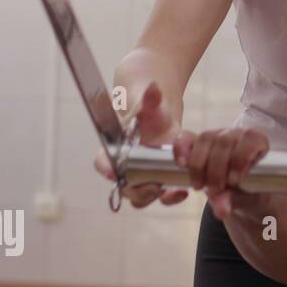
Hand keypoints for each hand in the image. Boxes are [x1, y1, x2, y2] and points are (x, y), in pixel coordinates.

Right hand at [93, 82, 187, 208]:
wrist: (160, 121)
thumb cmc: (149, 114)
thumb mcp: (150, 105)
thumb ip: (150, 99)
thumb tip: (153, 87)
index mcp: (115, 150)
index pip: (103, 162)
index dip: (106, 168)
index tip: (112, 172)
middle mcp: (124, 168)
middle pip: (124, 188)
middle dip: (138, 190)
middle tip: (154, 187)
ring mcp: (140, 179)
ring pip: (140, 198)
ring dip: (154, 197)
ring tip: (171, 191)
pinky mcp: (157, 184)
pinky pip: (159, 198)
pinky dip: (170, 198)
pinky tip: (183, 190)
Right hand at [176, 127, 270, 220]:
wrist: (238, 193)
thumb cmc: (249, 193)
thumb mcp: (247, 200)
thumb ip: (235, 201)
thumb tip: (221, 210)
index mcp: (258, 143)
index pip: (252, 139)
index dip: (241, 158)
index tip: (234, 181)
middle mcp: (238, 135)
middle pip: (225, 141)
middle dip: (217, 169)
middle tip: (215, 191)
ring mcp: (217, 136)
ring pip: (205, 139)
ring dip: (199, 165)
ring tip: (199, 186)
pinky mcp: (197, 142)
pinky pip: (186, 138)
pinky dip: (181, 149)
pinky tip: (181, 165)